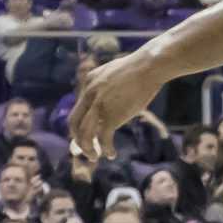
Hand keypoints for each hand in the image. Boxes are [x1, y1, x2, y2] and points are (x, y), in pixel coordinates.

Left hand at [68, 46, 166, 163]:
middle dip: (77, 138)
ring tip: (93, 156)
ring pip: (84, 134)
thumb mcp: (115, 73)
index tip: (85, 133)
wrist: (148, 66)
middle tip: (83, 149)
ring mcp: (98, 106)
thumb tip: (111, 100)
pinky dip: (106, 149)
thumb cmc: (140, 68)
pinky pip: (103, 138)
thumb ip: (107, 86)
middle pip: (74, 122)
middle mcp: (89, 94)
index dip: (80, 123)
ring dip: (87, 148)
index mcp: (88, 82)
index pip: (78, 107)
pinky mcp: (111, 116)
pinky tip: (111, 154)